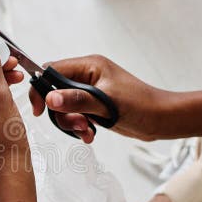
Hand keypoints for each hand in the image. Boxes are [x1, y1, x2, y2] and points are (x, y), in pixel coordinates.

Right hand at [29, 55, 171, 142]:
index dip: (42, 89)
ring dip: (71, 123)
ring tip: (88, 131)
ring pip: (64, 107)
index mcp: (89, 66)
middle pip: (55, 92)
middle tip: (78, 125)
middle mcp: (87, 76)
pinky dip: (79, 128)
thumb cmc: (141, 105)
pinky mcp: (93, 106)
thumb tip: (50, 99)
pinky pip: (75, 116)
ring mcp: (89, 92)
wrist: (161, 120)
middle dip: (62, 113)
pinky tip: (91, 135)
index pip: (52, 70)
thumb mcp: (106, 103)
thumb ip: (77, 100)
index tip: (40, 110)